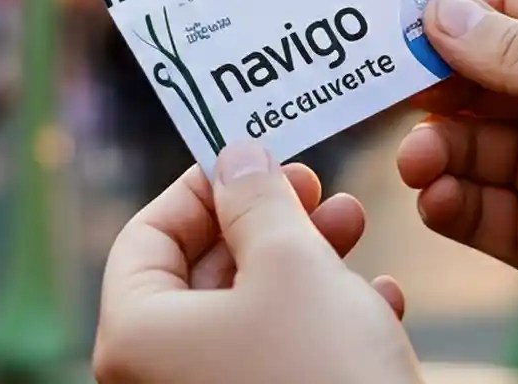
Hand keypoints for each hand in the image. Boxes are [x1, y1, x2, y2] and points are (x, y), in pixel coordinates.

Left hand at [95, 142, 420, 383]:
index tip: (255, 157)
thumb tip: (237, 155)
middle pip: (203, 272)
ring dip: (306, 261)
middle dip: (267, 220)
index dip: (201, 187)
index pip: (146, 236)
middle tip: (315, 186)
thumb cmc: (323, 374)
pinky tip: (379, 296)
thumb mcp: (291, 264)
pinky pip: (281, 357)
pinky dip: (325, 319)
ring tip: (356, 223)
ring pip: (250, 312)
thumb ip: (258, 200)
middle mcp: (161, 377)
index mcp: (138, 337)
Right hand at [399, 0, 517, 369]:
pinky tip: (440, 197)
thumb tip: (439, 11)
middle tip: (374, 94)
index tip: (381, 22)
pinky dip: (447, 201)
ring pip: (462, 147)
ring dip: (429, 148)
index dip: (441, 12)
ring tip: (419, 159)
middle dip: (423, 86)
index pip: (499, 9)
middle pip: (469, 80)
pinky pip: (475, 210)